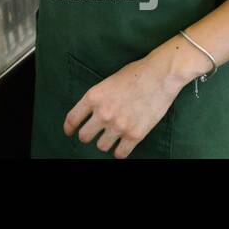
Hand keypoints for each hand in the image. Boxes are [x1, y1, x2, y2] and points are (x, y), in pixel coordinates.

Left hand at [63, 53, 182, 157]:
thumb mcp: (108, 82)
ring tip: (111, 136)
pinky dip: (120, 151)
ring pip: (101, 146)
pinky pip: (120, 154)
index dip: (69, 128)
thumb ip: (98, 99)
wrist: (160, 76)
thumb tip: (91, 113)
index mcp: (93, 97)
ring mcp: (118, 125)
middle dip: (87, 136)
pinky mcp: (135, 135)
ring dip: (105, 142)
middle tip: (93, 134)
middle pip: (84, 136)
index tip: (70, 132)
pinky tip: (122, 145)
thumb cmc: (135, 74)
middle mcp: (103, 113)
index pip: (72, 119)